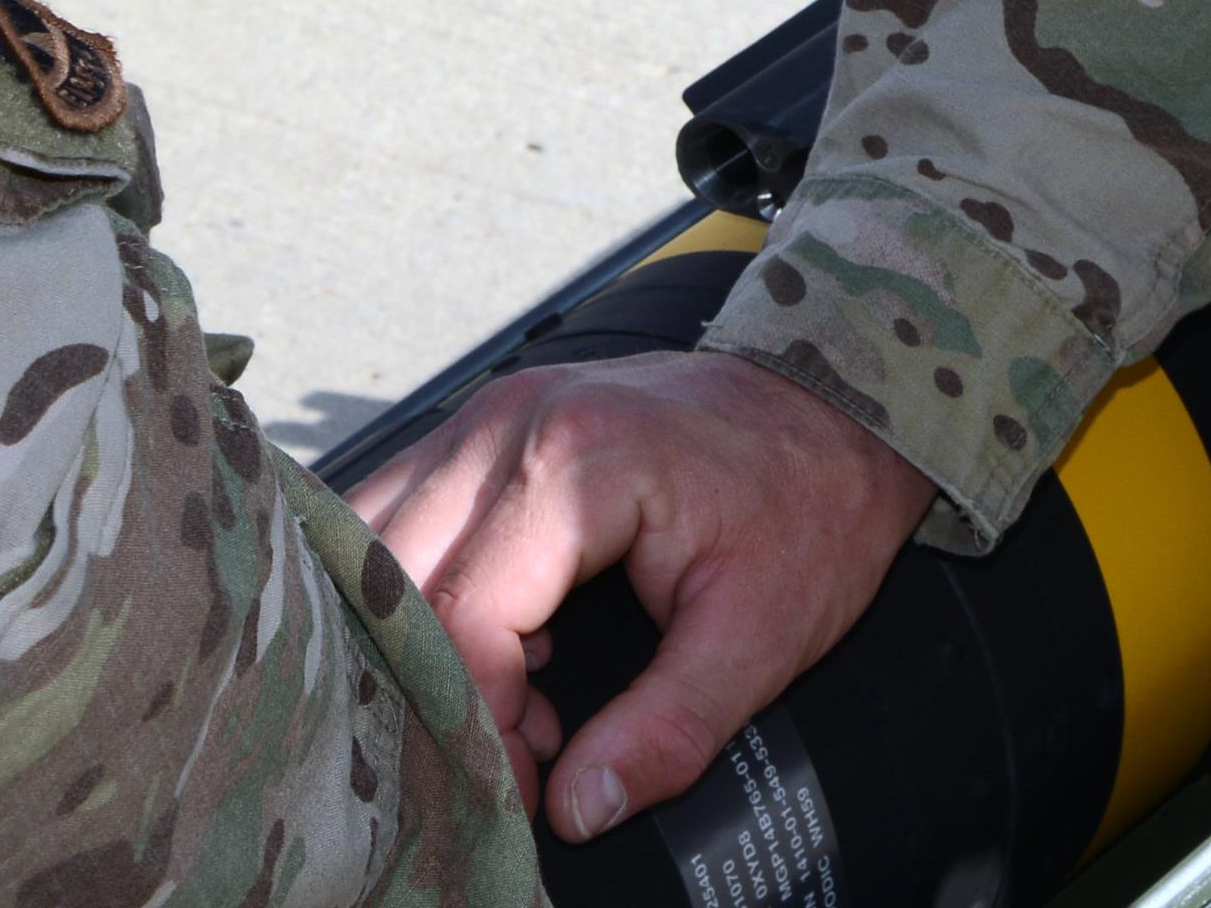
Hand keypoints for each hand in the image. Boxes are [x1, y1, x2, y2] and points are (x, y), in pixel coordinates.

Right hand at [355, 346, 934, 839]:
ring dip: (414, 637)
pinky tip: (495, 643)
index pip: (462, 621)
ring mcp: (483, 414)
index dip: (481, 727)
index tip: (528, 792)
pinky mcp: (481, 427)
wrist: (836, 398)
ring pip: (373, 543)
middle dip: (435, 686)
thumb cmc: (809, 505)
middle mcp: (505, 423)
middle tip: (510, 753)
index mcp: (572, 461)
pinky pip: (397, 513)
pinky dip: (415, 591)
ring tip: (507, 698)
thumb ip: (669, 728)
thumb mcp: (765, 633)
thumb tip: (577, 812)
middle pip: (392, 581)